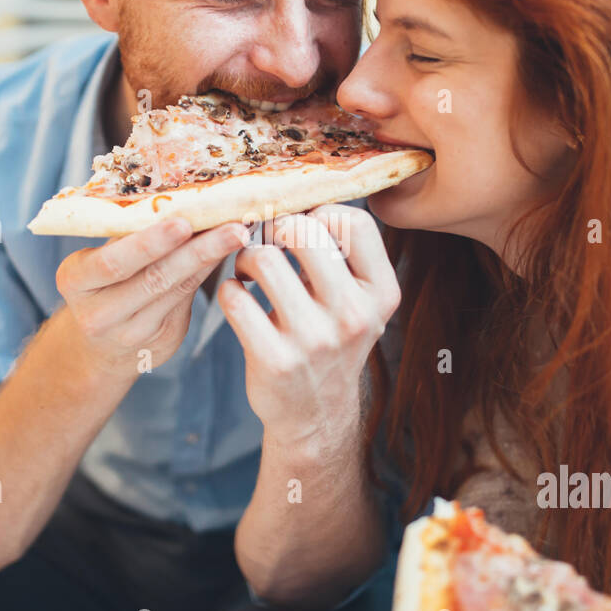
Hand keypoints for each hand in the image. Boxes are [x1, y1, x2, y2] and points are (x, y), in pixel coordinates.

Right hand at [55, 217, 248, 377]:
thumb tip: (178, 194)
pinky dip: (209, 272)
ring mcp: (131, 333)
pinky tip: (229, 252)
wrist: (97, 347)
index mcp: (76, 281)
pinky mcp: (160, 341)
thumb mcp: (96, 262)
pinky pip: (188, 299)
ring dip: (212, 258)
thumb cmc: (100, 285)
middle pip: (154, 278)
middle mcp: (99, 313)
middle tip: (232, 226)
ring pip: (177, 289)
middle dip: (197, 250)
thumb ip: (126, 237)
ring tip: (240, 232)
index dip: (148, 244)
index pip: (112, 263)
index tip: (182, 222)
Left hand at [218, 205, 400, 445]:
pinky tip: (240, 300)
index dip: (319, 214)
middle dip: (275, 229)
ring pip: (263, 259)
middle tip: (266, 243)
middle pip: (302, 231)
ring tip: (249, 271)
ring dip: (246, 258)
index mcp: (381, 293)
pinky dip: (229, 291)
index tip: (302, 230)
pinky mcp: (274, 360)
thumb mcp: (357, 302)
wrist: (315, 414)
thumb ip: (342, 256)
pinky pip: (235, 298)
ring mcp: (314, 340)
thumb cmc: (330, 340)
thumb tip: (298, 196)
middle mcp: (354, 315)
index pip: (353, 221)